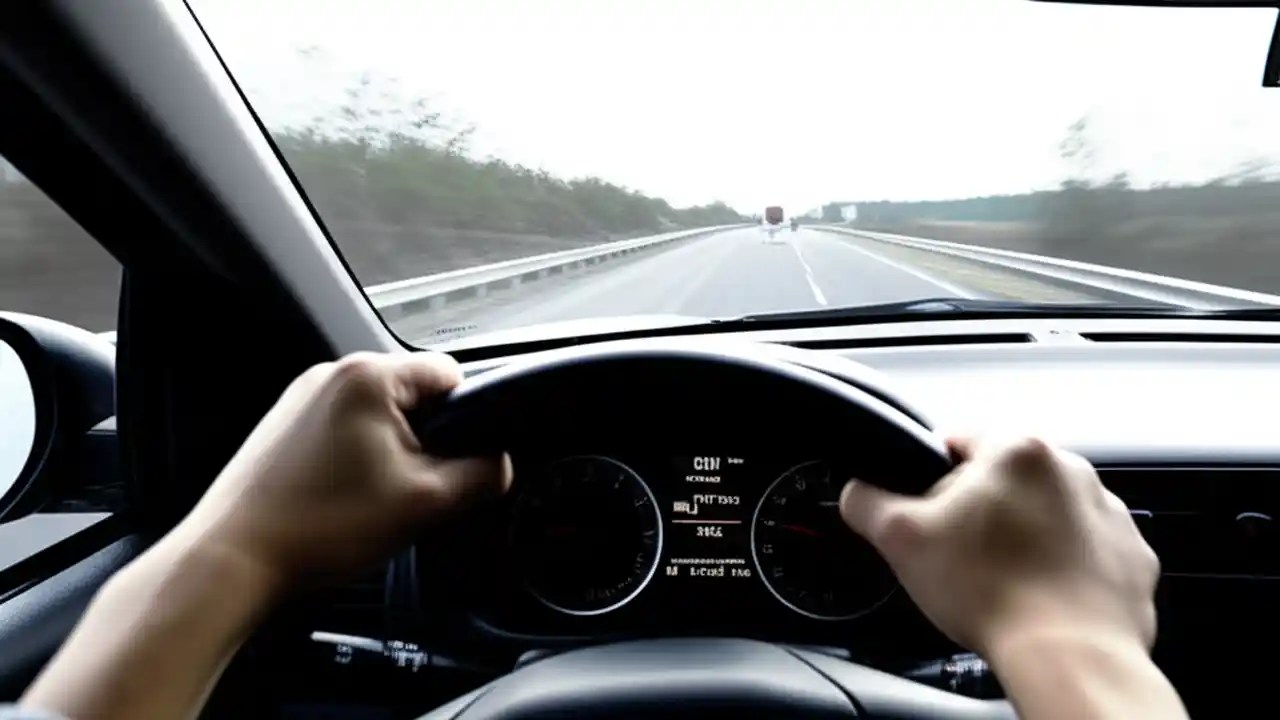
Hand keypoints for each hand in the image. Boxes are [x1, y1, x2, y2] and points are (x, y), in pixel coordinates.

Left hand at [175, 351, 511, 592]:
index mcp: (371, 375)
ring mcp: (304, 396)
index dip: (468, 423)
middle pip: (416, 397)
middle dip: (426, 443)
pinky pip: (346, 431)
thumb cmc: (320, 526)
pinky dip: (357, 461)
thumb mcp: (425, 503)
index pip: (453, 376)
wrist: (235, 559)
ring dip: (391, 454)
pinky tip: (343, 500)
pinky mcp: (285, 424)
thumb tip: (501, 464)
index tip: (454, 465)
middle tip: (410, 492)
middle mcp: (334, 373)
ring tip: (370, 501)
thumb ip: (482, 476)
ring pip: (381, 417)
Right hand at [840, 436, 1158, 659]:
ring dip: (1025, 538)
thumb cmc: (991, 593)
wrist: (1069, 657)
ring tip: (1001, 581)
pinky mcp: (1131, 558)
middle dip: (980, 512)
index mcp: (1017, 450)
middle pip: (1005, 480)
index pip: (957, 442)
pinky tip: (1039, 596)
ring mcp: (1110, 515)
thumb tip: (856, 492)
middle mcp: (1073, 471)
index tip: (927, 516)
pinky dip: (1063, 570)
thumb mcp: (900, 538)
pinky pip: (1086, 554)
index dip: (930, 479)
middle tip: (959, 555)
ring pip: (1047, 516)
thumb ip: (867, 502)